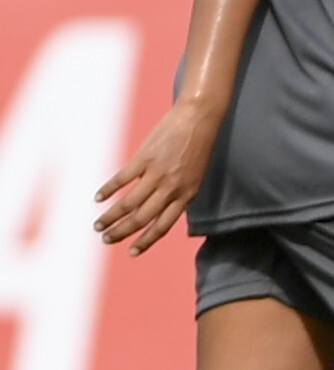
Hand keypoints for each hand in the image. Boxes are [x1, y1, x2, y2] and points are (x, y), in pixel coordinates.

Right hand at [93, 101, 221, 254]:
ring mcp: (157, 173)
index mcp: (187, 195)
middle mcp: (172, 188)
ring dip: (111, 217)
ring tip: (98, 225)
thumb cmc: (197, 146)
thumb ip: (177, 194)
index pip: (163, 225)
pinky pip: (122, 179)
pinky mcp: (144, 158)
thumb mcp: (194, 175)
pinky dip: (108, 190)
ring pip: (129, 203)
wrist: (199, 118)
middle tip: (107, 240)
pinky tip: (98, 198)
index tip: (132, 252)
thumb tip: (156, 209)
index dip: (146, 241)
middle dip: (123, 232)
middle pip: (142, 218)